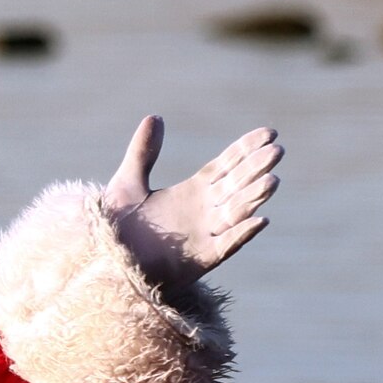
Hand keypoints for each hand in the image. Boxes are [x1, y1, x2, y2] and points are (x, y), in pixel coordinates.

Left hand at [99, 115, 277, 276]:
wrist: (105, 264)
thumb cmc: (116, 228)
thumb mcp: (128, 182)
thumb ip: (142, 152)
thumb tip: (155, 117)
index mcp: (192, 191)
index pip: (227, 166)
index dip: (246, 150)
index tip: (269, 133)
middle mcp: (205, 211)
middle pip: (237, 185)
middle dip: (256, 168)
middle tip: (277, 150)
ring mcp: (205, 236)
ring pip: (236, 212)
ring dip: (254, 197)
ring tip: (272, 180)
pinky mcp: (200, 260)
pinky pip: (226, 246)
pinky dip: (242, 234)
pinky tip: (260, 220)